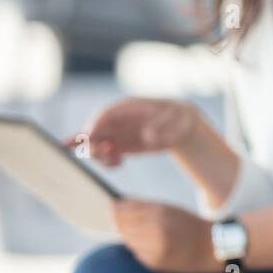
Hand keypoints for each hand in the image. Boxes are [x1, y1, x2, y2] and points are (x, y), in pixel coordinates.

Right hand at [70, 98, 200, 166]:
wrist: (181, 125)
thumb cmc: (179, 117)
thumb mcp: (176, 119)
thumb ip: (163, 126)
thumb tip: (148, 137)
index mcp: (130, 108)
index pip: (105, 115)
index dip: (95, 126)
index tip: (90, 138)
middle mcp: (119, 120)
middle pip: (94, 130)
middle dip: (93, 144)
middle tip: (108, 153)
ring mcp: (118, 133)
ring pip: (95, 144)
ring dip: (99, 155)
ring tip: (117, 161)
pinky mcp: (121, 146)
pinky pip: (105, 155)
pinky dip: (107, 161)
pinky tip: (119, 164)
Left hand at [113, 199, 218, 272]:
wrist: (213, 248)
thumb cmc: (191, 225)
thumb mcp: (171, 209)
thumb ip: (145, 208)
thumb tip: (118, 206)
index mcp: (160, 213)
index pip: (124, 210)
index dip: (116, 208)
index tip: (112, 206)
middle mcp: (155, 231)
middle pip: (122, 225)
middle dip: (120, 222)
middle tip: (120, 219)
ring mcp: (154, 249)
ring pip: (128, 240)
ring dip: (130, 236)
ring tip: (143, 232)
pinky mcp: (154, 263)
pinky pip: (137, 253)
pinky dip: (139, 248)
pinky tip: (151, 245)